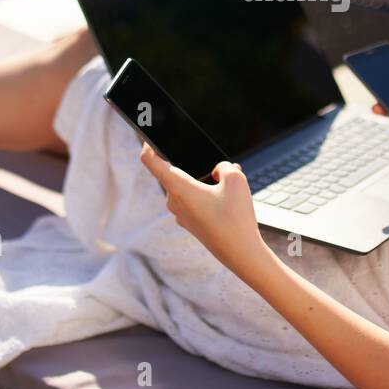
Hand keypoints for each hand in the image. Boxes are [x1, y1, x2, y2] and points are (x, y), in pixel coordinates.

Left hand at [138, 143, 268, 275]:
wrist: (240, 252)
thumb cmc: (236, 217)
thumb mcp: (236, 179)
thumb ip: (224, 165)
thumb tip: (217, 170)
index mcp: (178, 188)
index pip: (151, 161)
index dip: (148, 144)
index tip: (148, 135)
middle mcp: (173, 201)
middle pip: (177, 172)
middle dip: (196, 166)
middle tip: (218, 167)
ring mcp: (180, 214)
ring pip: (188, 186)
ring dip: (204, 181)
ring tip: (228, 188)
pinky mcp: (189, 223)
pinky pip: (194, 200)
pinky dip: (207, 196)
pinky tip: (226, 202)